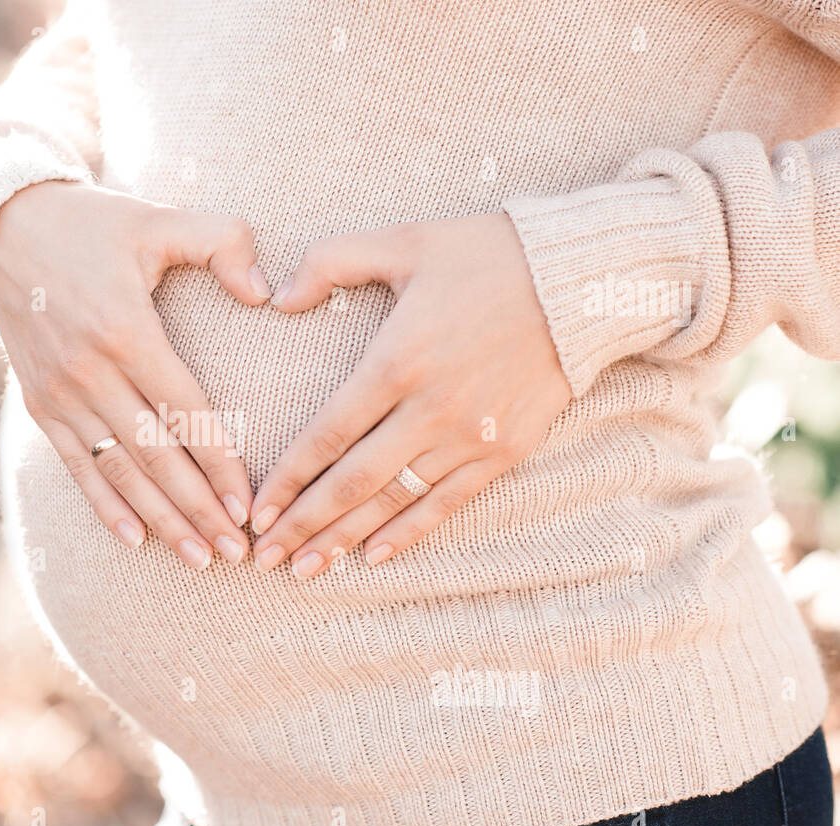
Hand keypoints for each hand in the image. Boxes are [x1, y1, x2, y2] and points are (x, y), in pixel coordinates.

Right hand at [0, 181, 271, 568]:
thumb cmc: (96, 225)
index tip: (249, 507)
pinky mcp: (38, 404)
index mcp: (126, 331)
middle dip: (198, 509)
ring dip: (160, 519)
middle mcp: (89, 371)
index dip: (219, 465)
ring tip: (198, 558)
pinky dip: (104, 504)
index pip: (185, 413)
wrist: (5, 227)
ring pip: (119, 470)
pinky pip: (75, 465)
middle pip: (155, 456)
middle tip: (237, 552)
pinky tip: (134, 538)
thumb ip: (222, 243)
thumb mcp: (160, 220)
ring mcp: (59, 393)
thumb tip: (266, 295)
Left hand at [249, 212, 570, 576]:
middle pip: (352, 483)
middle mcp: (430, 410)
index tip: (256, 511)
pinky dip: (408, 533)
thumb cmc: (488, 255)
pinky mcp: (505, 452)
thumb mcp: (404, 240)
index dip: (288, 479)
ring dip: (345, 538)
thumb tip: (278, 299)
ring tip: (306, 569)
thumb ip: (331, 261)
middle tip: (264, 556)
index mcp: (397, 361)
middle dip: (304, 524)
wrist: (585, 283)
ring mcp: (470, 437)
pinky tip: (373, 557)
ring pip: (394, 502)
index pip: (327, 435)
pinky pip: (446, 504)